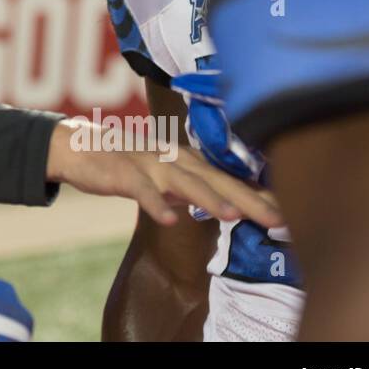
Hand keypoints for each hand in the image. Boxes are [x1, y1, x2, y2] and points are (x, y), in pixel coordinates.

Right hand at [45, 117, 282, 227]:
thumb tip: (229, 202)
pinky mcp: (123, 173)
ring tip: (234, 215)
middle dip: (249, 198)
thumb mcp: (166, 174)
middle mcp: (173, 158)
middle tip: (279, 220)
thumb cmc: (126, 163)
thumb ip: (194, 186)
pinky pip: (142, 191)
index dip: (259, 193)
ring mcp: (148, 164)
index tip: (291, 212)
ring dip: (209, 198)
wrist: (77, 147)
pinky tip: (171, 221)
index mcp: (186, 159)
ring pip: (184, 182)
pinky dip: (156, 205)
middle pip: (216, 178)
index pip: (229, 177)